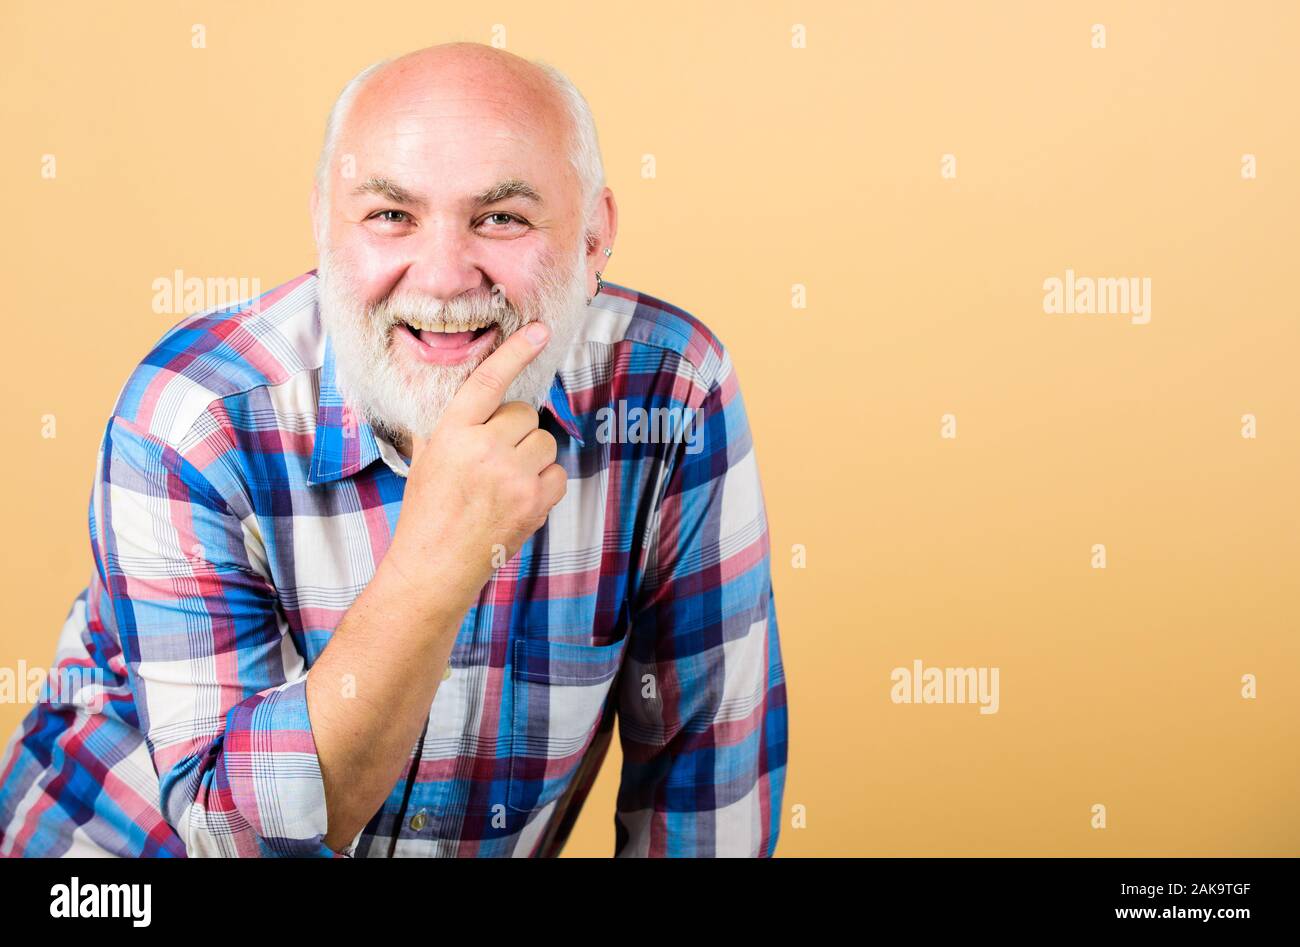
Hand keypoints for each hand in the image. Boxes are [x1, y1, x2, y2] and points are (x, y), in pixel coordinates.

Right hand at [382, 322, 567, 614]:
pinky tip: (520, 498)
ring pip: (545, 441)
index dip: (514, 353)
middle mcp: (484, 448)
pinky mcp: (534, 501)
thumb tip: (471, 397)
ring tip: (504, 481)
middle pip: (525, 414)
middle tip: (493, 458)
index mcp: (452, 432)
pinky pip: (557, 473)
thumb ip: (448, 426)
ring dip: (532, 456)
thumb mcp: (426, 458)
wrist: (436, 565)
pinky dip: (544, 483)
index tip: (539, 331)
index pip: (488, 381)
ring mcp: (512, 475)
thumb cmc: (428, 510)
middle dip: (515, 431)